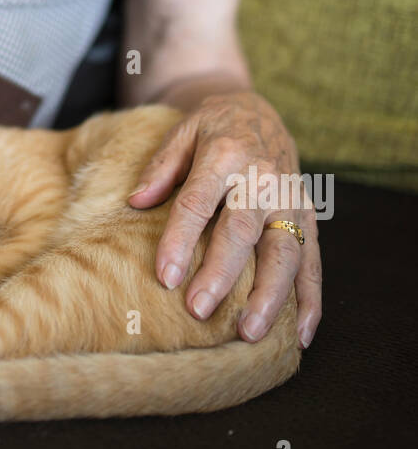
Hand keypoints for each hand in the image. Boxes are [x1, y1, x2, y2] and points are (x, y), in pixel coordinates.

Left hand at [128, 91, 321, 347]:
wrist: (259, 112)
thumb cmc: (213, 128)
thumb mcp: (182, 131)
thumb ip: (161, 167)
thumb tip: (136, 201)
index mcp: (226, 154)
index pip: (198, 201)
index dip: (181, 239)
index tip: (165, 277)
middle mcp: (264, 178)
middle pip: (243, 230)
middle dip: (222, 273)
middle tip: (199, 310)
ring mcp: (291, 199)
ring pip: (286, 251)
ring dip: (270, 295)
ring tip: (249, 333)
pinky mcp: (309, 216)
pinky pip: (313, 260)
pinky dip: (310, 299)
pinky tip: (300, 335)